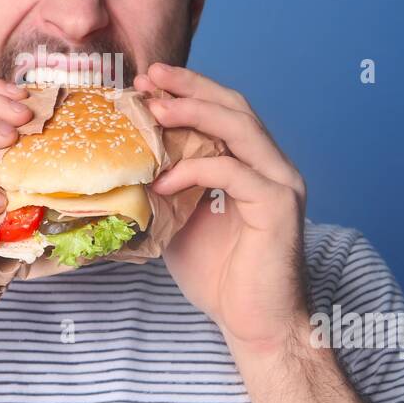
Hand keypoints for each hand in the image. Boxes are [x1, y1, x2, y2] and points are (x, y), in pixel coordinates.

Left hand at [136, 63, 310, 352]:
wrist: (254, 326)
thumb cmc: (219, 277)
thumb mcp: (180, 221)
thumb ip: (166, 188)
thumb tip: (122, 163)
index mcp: (253, 164)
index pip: (223, 111)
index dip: (188, 90)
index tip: (148, 80)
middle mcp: (272, 166)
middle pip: (235, 107)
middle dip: (190, 87)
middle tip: (149, 76)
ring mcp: (280, 183)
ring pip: (240, 129)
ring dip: (194, 113)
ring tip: (155, 109)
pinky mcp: (278, 207)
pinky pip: (234, 172)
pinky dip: (195, 169)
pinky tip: (162, 179)